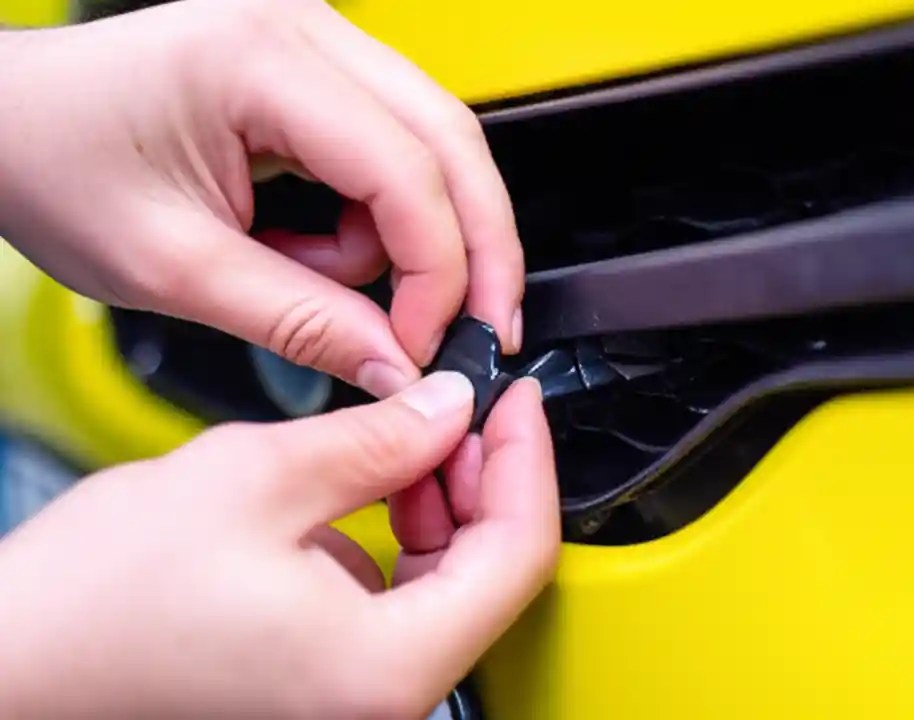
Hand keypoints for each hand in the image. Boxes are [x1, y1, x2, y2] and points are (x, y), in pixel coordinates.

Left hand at [0, 0, 524, 398]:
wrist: (4, 122)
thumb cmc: (54, 164)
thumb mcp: (173, 268)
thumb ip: (299, 322)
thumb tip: (397, 367)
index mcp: (261, 61)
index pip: (406, 171)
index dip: (438, 272)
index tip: (424, 347)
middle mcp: (306, 31)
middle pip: (452, 143)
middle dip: (475, 250)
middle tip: (475, 329)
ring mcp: (318, 44)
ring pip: (436, 149)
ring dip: (411, 238)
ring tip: (317, 277)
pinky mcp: (318, 73)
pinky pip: (395, 152)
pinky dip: (376, 219)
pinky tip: (311, 244)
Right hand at [0, 373, 559, 717]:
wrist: (17, 664)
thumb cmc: (96, 601)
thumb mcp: (256, 478)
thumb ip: (378, 439)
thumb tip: (449, 407)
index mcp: (384, 668)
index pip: (518, 554)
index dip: (527, 460)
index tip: (516, 401)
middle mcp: (381, 703)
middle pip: (493, 575)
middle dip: (484, 479)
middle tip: (459, 409)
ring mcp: (354, 700)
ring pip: (450, 588)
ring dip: (442, 506)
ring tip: (407, 442)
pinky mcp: (324, 684)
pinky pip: (400, 608)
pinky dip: (400, 542)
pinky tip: (367, 494)